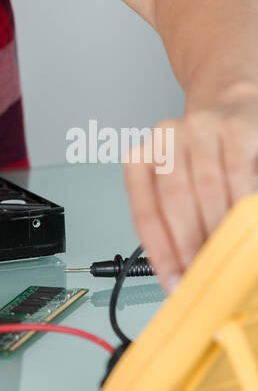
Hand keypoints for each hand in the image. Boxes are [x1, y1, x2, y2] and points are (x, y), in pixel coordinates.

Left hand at [123, 85, 257, 293]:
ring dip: (218, 228)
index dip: (159, 252)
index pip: (144, 211)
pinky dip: (242, 203)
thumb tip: (183, 274)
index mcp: (143, 157)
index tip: (173, 282)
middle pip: (173, 200)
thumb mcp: (182, 185)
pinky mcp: (234, 128)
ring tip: (228, 254)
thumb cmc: (207, 158)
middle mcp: (165, 138)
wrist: (233, 108)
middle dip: (190, 244)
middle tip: (205, 274)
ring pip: (205, 187)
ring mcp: (199, 128)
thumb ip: (177, 222)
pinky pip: (237, 173)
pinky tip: (246, 224)